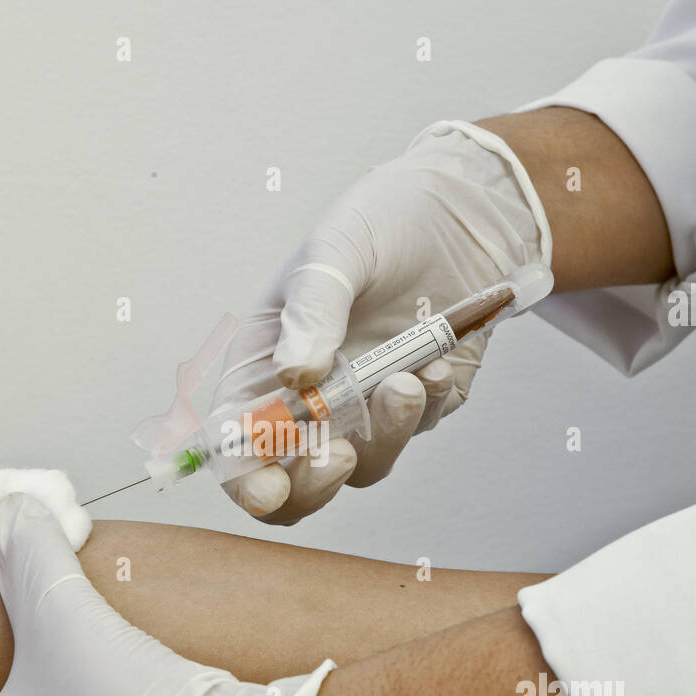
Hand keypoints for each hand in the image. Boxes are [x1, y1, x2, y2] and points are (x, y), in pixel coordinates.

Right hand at [212, 121, 548, 522]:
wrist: (459, 209)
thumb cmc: (379, 220)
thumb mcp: (336, 248)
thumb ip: (312, 310)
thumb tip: (294, 376)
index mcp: (263, 364)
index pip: (236, 445)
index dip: (244, 479)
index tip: (270, 486)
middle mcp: (308, 398)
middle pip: (294, 481)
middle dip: (313, 483)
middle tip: (339, 455)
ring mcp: (364, 407)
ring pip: (364, 466)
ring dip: (385, 436)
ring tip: (407, 381)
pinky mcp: (418, 406)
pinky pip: (419, 430)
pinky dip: (428, 406)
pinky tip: (437, 363)